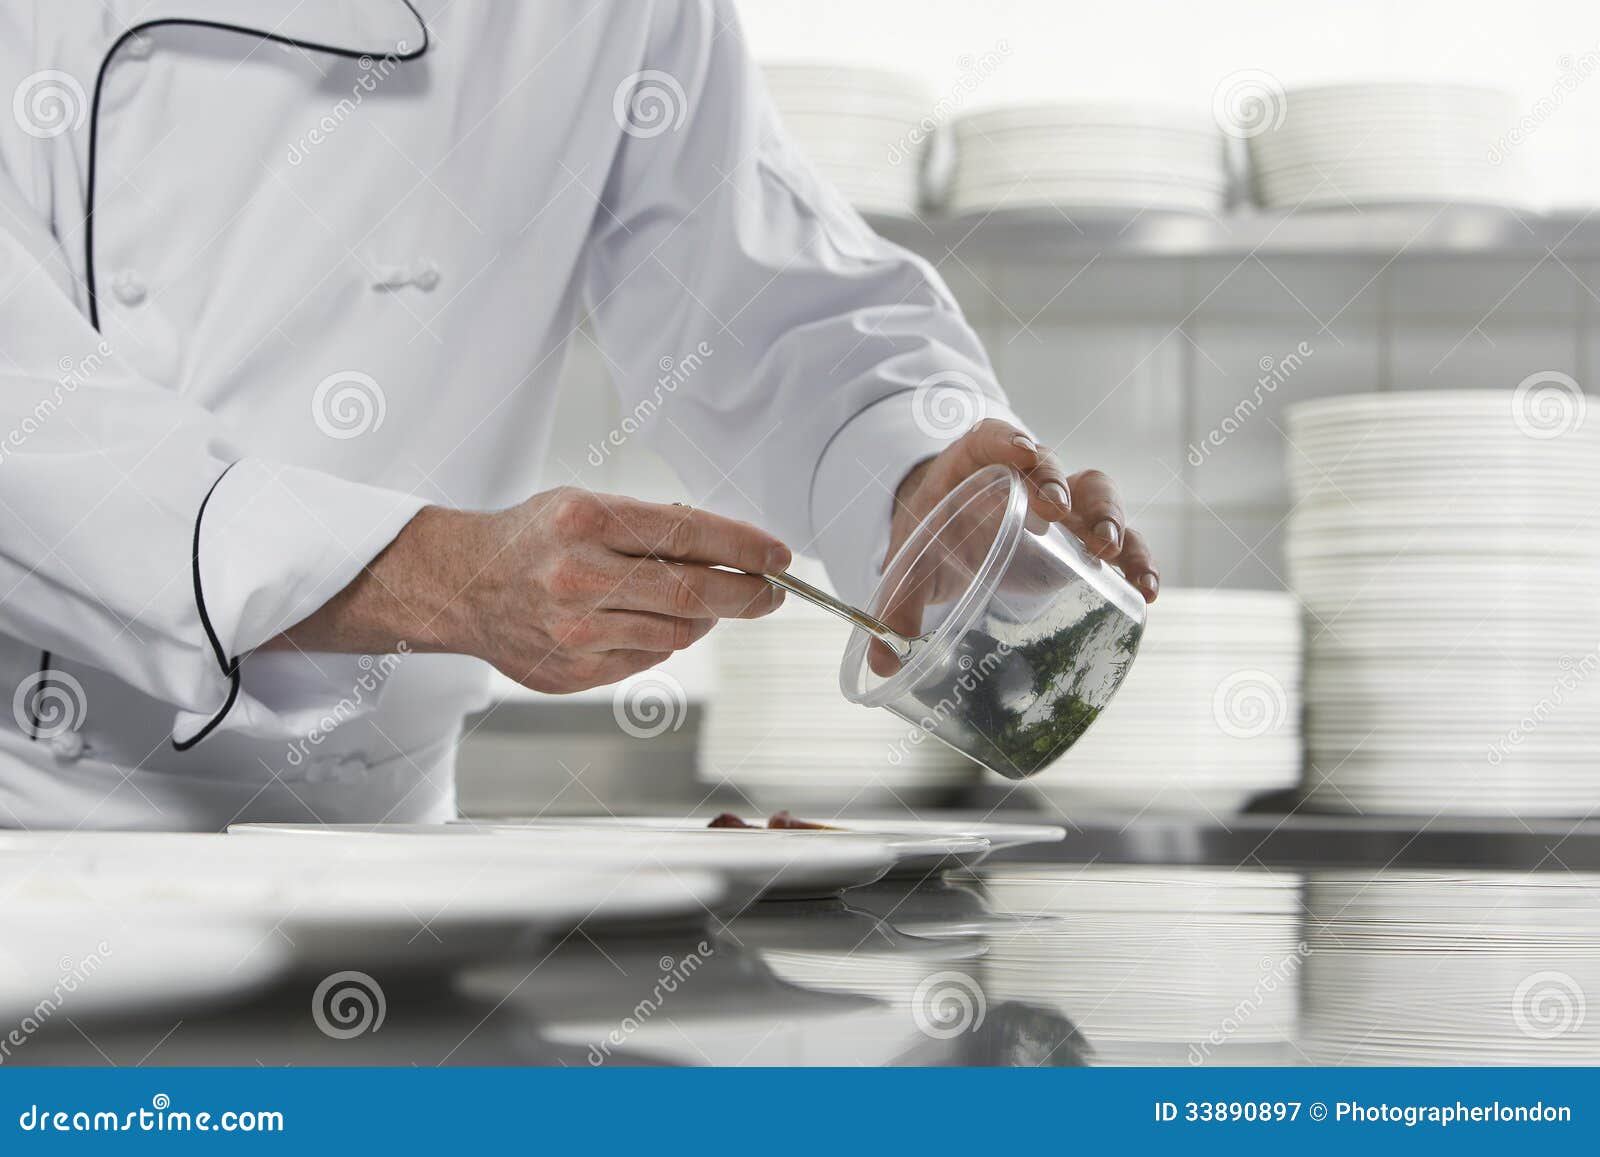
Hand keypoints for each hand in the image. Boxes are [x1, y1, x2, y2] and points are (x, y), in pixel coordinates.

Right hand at [272, 487, 789, 692]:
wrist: (461, 586)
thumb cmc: (532, 538)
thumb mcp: (586, 505)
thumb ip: (654, 527)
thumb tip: (731, 553)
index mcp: (586, 521)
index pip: (689, 534)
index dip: (745, 548)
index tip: (779, 557)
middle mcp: (579, 576)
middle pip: (693, 592)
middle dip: (746, 595)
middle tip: (771, 593)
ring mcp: (575, 630)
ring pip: (677, 633)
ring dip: (703, 619)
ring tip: (702, 602)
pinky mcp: (573, 672)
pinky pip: (647, 660)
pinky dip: (661, 641)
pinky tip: (647, 621)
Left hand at [888, 419, 1159, 599]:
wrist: (952, 538)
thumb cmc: (933, 537)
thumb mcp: (912, 565)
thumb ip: (897, 605)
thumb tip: (880, 661)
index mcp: (977, 465)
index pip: (994, 438)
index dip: (1008, 440)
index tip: (1019, 452)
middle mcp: (1028, 477)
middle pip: (1054, 467)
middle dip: (1062, 484)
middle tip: (1060, 510)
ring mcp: (1064, 505)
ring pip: (1098, 497)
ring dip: (1110, 521)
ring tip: (1112, 552)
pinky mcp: (1084, 539)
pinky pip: (1120, 543)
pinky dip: (1136, 562)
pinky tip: (1145, 592)